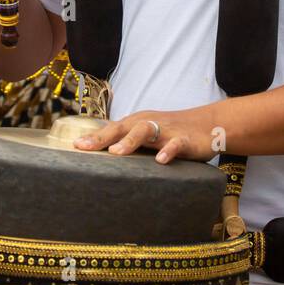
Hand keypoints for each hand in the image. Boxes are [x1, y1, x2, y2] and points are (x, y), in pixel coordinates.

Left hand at [74, 107, 218, 163]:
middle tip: (83, 147)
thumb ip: (129, 145)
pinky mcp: (185, 140)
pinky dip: (168, 151)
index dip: (93, 138)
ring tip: (116, 153)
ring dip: (130, 141)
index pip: (112, 129)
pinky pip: (176, 144)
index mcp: (138, 123)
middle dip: (102, 137)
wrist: (209, 125)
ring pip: (145, 130)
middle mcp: (149, 124)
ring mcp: (167, 131)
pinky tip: (161, 161)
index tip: (74, 146)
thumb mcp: (149, 137)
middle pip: (122, 127)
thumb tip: (104, 161)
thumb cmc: (172, 133)